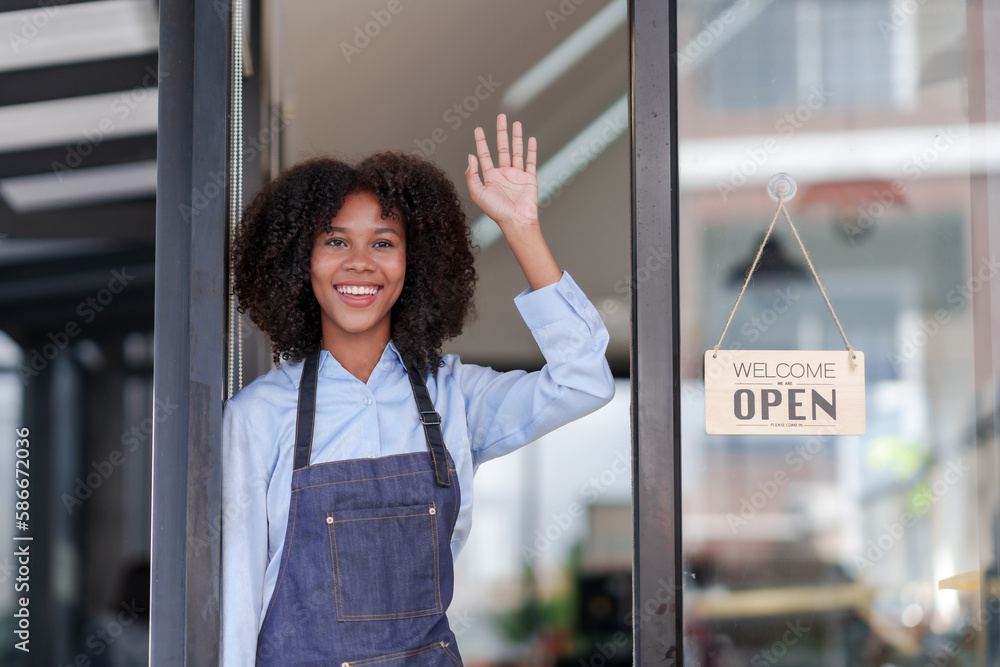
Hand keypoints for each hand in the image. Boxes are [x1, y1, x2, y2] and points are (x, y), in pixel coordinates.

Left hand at [465, 114, 538, 230]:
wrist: (517, 220)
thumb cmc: (497, 211)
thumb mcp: (478, 193)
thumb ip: (472, 175)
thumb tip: (470, 156)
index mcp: (490, 177)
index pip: (484, 155)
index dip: (481, 142)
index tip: (478, 130)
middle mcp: (503, 174)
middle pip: (502, 148)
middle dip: (501, 132)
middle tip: (501, 117)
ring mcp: (517, 175)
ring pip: (516, 151)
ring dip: (516, 137)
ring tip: (516, 123)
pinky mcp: (529, 178)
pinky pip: (530, 161)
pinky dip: (531, 150)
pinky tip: (531, 140)